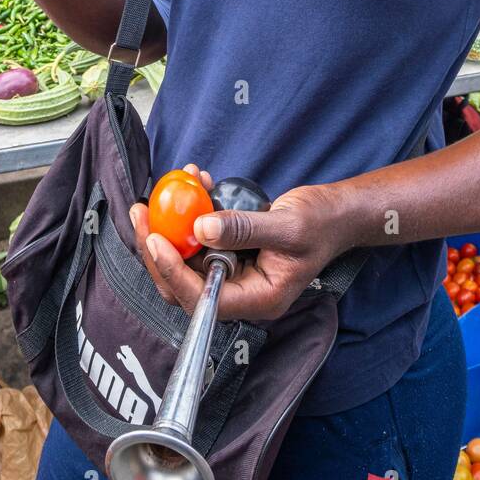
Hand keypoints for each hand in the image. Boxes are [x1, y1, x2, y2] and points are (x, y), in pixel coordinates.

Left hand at [131, 174, 347, 320]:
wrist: (338, 213)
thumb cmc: (322, 223)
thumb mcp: (288, 225)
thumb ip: (243, 229)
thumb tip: (198, 229)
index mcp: (258, 298)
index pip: (204, 298)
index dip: (174, 271)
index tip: (155, 239)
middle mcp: (241, 291)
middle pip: (185, 283)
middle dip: (158, 249)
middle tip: (142, 213)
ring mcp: (234, 271)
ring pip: (188, 259)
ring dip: (171, 225)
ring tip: (161, 190)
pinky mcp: (231, 251)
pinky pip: (201, 238)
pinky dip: (192, 212)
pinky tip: (195, 181)